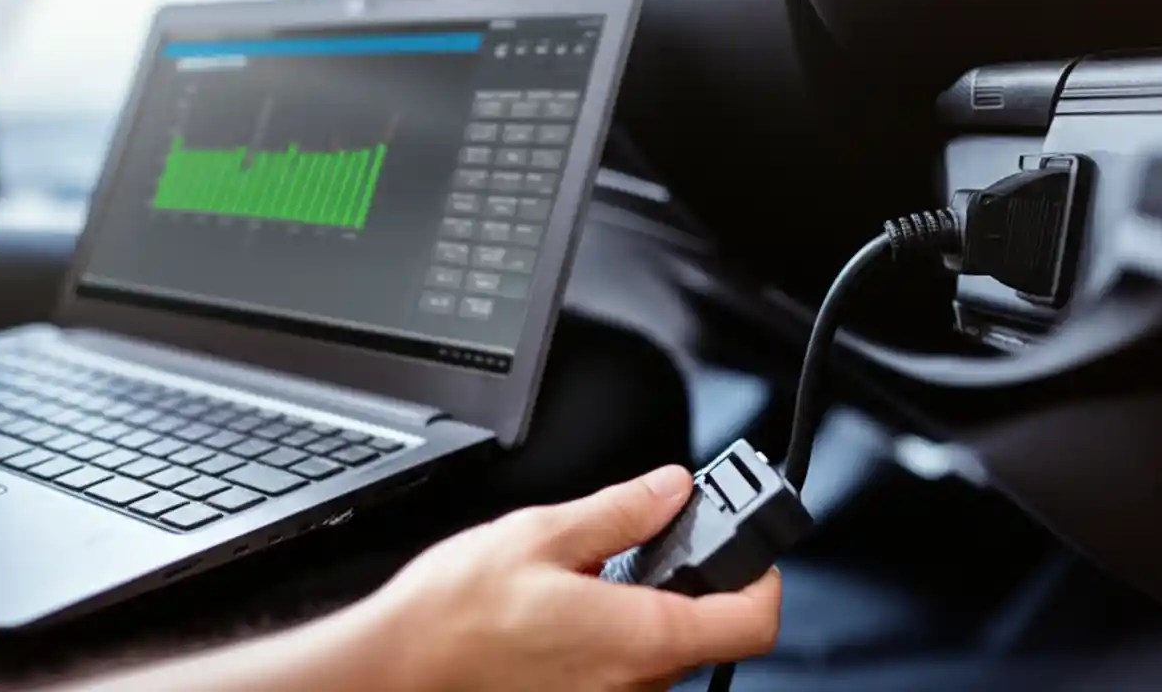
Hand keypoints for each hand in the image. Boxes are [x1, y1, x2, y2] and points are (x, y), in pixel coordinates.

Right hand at [333, 465, 782, 691]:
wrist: (397, 671)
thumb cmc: (456, 614)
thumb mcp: (543, 534)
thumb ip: (622, 511)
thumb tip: (671, 489)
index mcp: (640, 636)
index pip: (754, 624)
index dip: (764, 578)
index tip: (747, 549)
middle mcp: (635, 686)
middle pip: (707, 635)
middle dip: (690, 584)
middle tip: (651, 544)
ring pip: (664, 654)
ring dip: (647, 612)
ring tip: (591, 579)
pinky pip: (625, 674)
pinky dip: (615, 639)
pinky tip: (568, 615)